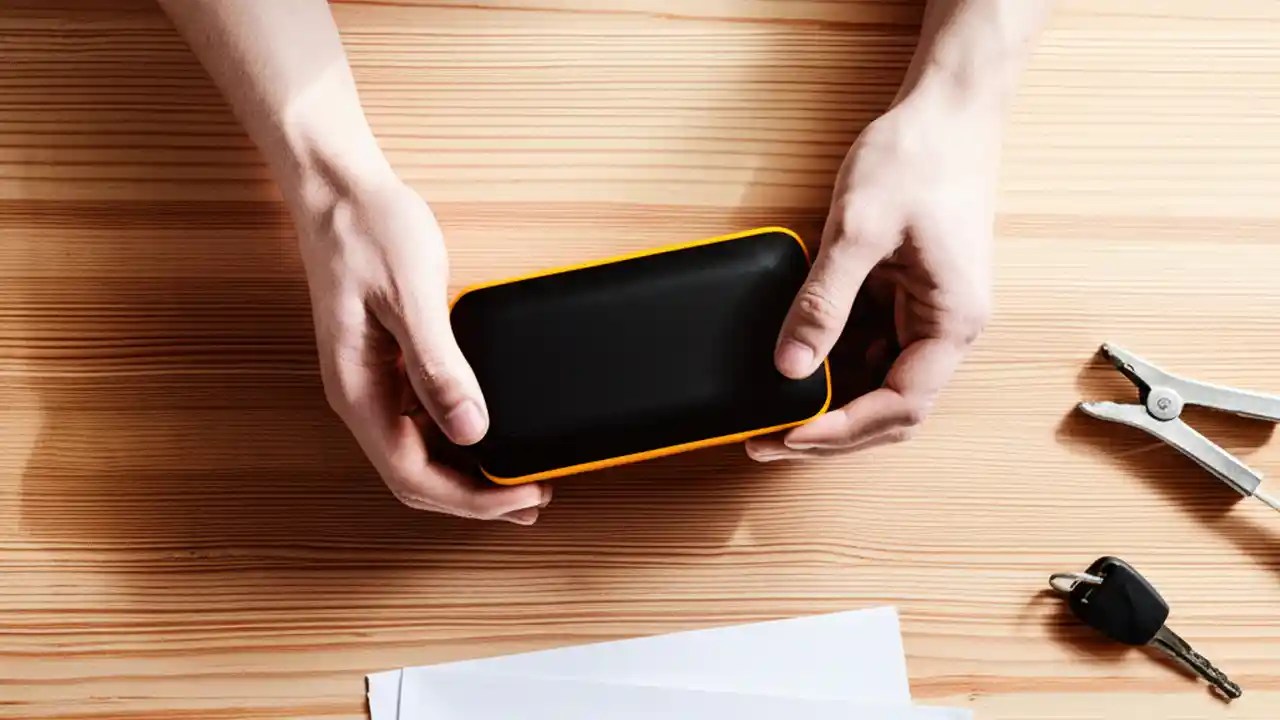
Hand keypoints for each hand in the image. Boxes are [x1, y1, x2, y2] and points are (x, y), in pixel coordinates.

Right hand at [294, 178, 549, 522]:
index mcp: (359, 391)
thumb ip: (439, 364)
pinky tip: (491, 432)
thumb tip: (471, 427)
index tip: (524, 496)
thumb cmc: (369, 231)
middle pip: (417, 478)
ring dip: (469, 473)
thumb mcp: (411, 295)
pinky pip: (423, 421)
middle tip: (534, 498)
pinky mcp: (388, 365)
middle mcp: (361, 397)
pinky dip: (461, 437)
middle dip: (476, 498)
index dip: (472, 499)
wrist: (338, 189)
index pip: (414, 476)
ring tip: (522, 475)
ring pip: (420, 454)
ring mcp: (373, 383)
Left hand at [747, 85, 999, 460]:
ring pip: (881, 383)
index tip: (788, 436)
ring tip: (775, 413)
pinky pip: (873, 348)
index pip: (899, 405)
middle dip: (832, 431)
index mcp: (952, 321)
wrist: (949, 109)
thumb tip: (791, 365)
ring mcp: (930, 313)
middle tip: (768, 440)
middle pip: (891, 409)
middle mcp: (948, 327)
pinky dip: (837, 365)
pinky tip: (798, 367)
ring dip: (832, 403)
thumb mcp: (860, 230)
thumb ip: (824, 302)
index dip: (842, 430)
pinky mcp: (910, 296)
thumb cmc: (920, 158)